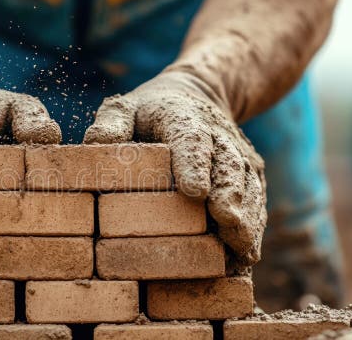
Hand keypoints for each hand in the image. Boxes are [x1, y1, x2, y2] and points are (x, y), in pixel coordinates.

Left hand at [84, 70, 266, 264]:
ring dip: (248, 216)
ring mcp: (238, 155)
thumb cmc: (148, 112)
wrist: (197, 97)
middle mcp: (218, 136)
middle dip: (229, 196)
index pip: (191, 139)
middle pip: (228, 165)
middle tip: (227, 224)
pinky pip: (257, 199)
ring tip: (242, 247)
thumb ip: (112, 123)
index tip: (195, 192)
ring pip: (248, 184)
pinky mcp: (249, 173)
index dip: (194, 164)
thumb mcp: (125, 109)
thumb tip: (95, 142)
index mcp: (183, 118)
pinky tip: (247, 254)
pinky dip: (255, 226)